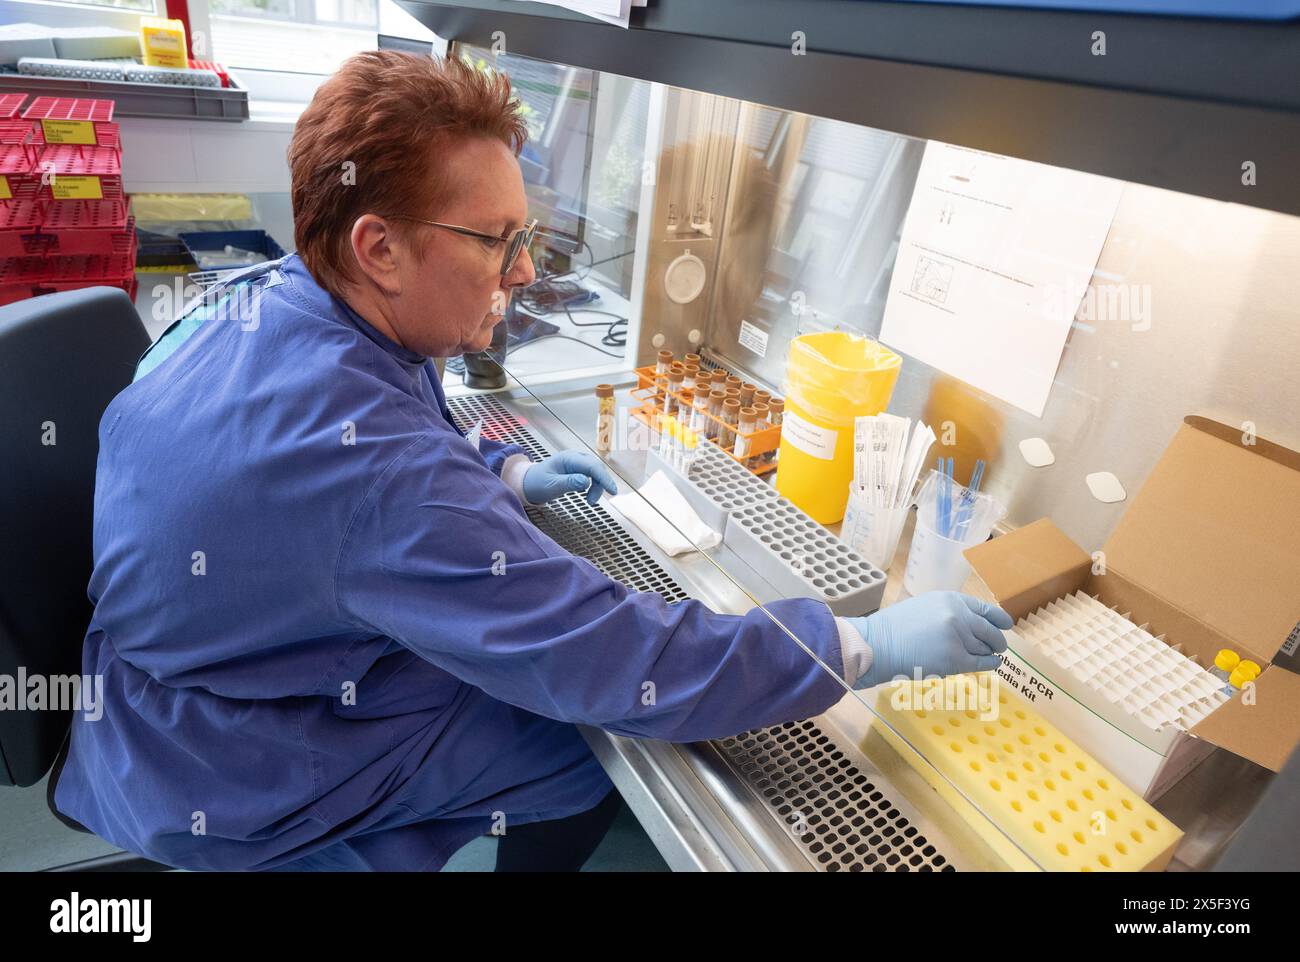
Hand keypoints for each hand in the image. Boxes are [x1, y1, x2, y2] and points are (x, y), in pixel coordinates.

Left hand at [522, 449, 619, 505]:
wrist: (526, 483)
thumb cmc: (536, 483)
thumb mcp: (551, 486)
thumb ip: (568, 483)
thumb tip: (587, 481)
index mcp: (568, 458)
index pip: (592, 466)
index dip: (604, 478)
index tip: (612, 491)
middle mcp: (575, 458)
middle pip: (596, 468)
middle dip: (600, 484)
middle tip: (592, 502)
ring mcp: (576, 463)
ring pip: (595, 473)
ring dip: (596, 487)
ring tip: (589, 501)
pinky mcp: (577, 470)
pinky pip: (591, 476)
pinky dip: (593, 486)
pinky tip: (587, 494)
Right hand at [847, 592, 1011, 688]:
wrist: (878, 644)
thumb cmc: (894, 629)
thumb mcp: (924, 608)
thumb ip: (949, 613)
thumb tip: (973, 627)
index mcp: (950, 599)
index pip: (984, 608)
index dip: (999, 618)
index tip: (1006, 625)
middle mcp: (958, 615)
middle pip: (989, 630)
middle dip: (997, 640)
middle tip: (999, 646)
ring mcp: (958, 636)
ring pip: (985, 648)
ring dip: (989, 653)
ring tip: (989, 656)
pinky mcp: (955, 658)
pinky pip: (982, 662)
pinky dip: (991, 664)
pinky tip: (993, 664)